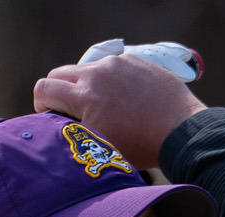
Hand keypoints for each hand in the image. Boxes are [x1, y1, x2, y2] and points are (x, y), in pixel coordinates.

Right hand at [33, 54, 206, 170]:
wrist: (182, 131)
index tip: (52, 118)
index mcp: (85, 96)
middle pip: (59, 74)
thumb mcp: (98, 148)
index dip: (42, 106)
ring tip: (101, 107)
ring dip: (84, 86)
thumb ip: (72, 134)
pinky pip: (110, 66)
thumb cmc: (140, 146)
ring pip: (85, 69)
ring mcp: (117, 63)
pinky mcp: (134, 60)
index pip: (43, 88)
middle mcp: (98, 72)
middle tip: (71, 113)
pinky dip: (108, 80)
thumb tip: (54, 132)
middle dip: (58, 93)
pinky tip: (123, 99)